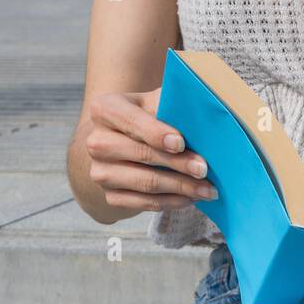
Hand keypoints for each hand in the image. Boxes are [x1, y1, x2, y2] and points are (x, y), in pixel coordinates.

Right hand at [85, 88, 217, 212]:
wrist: (121, 140)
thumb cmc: (147, 115)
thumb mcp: (155, 100)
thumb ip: (171, 103)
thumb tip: (202, 114)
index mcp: (106, 109)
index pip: (132, 121)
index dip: (156, 133)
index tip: (180, 143)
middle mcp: (97, 142)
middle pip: (142, 154)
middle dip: (178, 163)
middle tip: (205, 169)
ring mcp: (100, 172)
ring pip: (146, 183)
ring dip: (181, 187)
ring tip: (207, 189)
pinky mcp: (110, 196)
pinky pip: (145, 203)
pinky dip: (171, 201)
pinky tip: (191, 198)